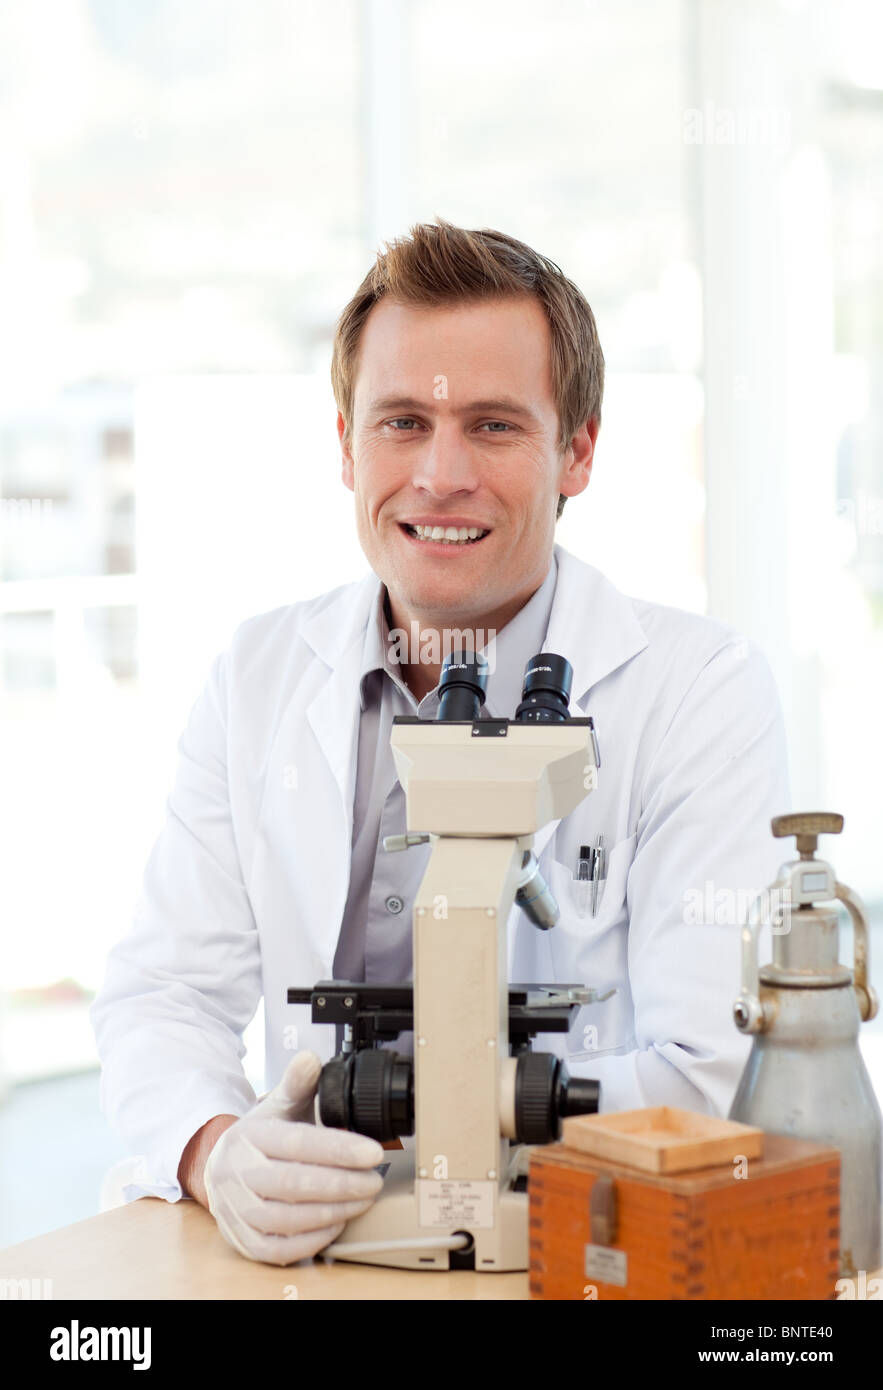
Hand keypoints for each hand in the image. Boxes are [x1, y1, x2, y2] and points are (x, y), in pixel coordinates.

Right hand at [203, 1051, 384, 1264]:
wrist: (220, 1168)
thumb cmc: (260, 1138)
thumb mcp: (277, 1105)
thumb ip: (297, 1083)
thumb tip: (309, 1059)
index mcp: (249, 1136)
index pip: (297, 1143)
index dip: (338, 1149)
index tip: (373, 1152)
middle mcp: (236, 1173)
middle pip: (294, 1183)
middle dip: (343, 1183)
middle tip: (375, 1180)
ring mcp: (235, 1210)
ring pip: (286, 1218)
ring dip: (333, 1211)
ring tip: (363, 1199)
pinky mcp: (241, 1239)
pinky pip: (276, 1249)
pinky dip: (310, 1241)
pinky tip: (336, 1224)